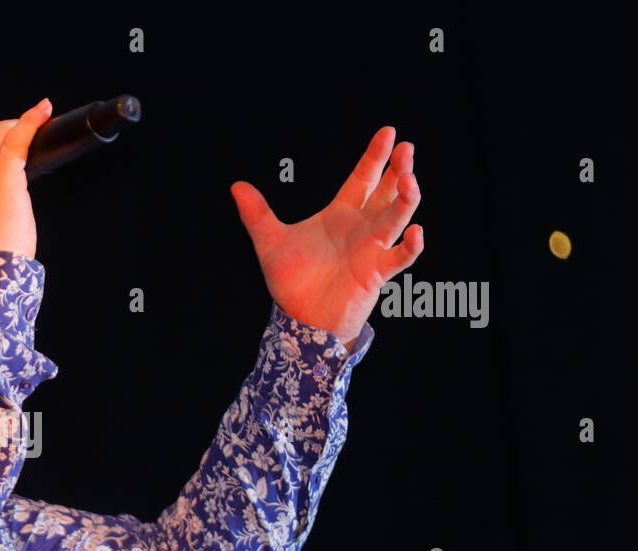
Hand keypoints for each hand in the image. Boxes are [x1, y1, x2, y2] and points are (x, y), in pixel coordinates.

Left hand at [230, 126, 423, 344]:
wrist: (300, 318)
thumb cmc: (291, 280)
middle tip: (407, 149)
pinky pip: (400, 257)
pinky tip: (416, 232)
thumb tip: (236, 186)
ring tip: (410, 181)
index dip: (375, 157)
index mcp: (341, 214)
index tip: (389, 132)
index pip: (363, 178)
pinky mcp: (376, 273)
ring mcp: (373, 248)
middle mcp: (362, 227)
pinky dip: (410, 246)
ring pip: (397, 219)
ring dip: (406, 201)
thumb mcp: (270, 242)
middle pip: (386, 192)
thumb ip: (257, 214)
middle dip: (398, 170)